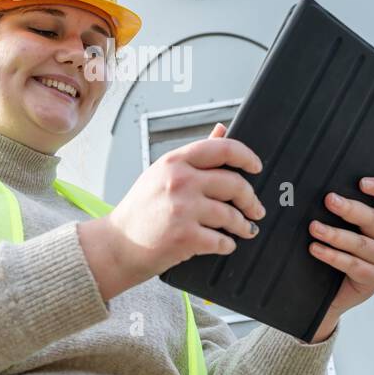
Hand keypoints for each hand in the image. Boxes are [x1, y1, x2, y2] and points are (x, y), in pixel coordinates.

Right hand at [78, 121, 265, 298]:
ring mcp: (182, 208)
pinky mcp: (185, 236)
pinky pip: (221, 240)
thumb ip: (195, 154)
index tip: (256, 167)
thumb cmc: (140, 210)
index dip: (246, 156)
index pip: (222, 148)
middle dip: (251, 199)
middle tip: (255, 208)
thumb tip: (222, 129)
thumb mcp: (161, 173)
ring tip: (245, 229)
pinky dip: (228, 245)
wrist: (116, 245)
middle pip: (234, 184)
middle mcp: (180, 181)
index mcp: (175, 161)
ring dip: (244, 225)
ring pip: (231, 215)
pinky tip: (226, 244)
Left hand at [308, 177, 373, 334]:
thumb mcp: (341, 229)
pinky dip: (333, 256)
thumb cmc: (336, 253)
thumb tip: (314, 192)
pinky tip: (316, 249)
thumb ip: (337, 212)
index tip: (362, 182)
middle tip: (329, 200)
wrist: (333, 292)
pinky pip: (353, 264)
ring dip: (335, 234)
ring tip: (314, 228)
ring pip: (361, 243)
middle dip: (350, 209)